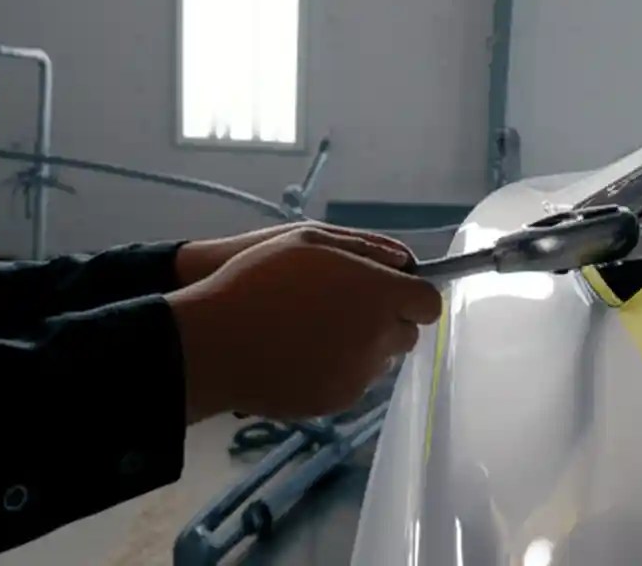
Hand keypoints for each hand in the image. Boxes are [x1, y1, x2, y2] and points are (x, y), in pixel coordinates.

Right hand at [166, 227, 441, 421]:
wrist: (214, 343)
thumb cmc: (259, 279)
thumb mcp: (310, 240)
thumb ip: (367, 249)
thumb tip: (405, 264)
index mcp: (380, 296)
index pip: (428, 303)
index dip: (412, 296)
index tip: (389, 292)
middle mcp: (379, 338)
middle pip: (406, 334)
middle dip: (386, 321)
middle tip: (343, 309)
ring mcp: (359, 375)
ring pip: (379, 360)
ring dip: (362, 346)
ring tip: (315, 332)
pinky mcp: (338, 401)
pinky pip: (353, 383)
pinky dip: (338, 370)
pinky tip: (302, 356)